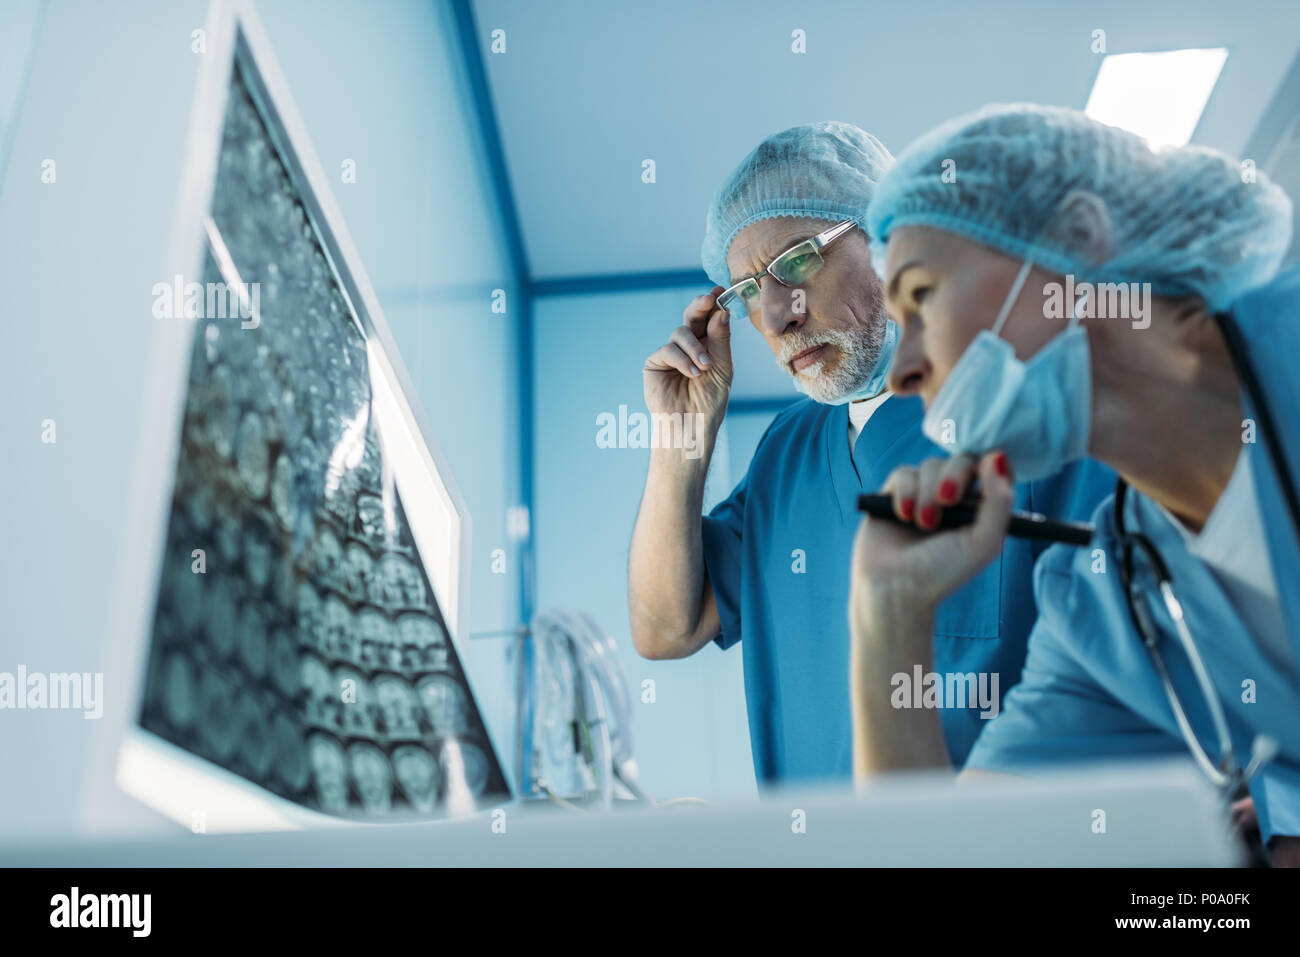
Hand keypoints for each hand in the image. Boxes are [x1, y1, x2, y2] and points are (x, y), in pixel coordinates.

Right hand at [643, 288, 732, 430]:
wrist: (691, 425)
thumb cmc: (709, 401)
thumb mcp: (722, 367)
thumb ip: (720, 339)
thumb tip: (720, 311)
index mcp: (708, 345)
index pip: (710, 319)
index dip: (714, 304)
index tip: (720, 291)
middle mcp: (688, 345)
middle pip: (692, 316)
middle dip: (700, 306)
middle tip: (709, 299)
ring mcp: (671, 352)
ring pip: (680, 331)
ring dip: (695, 348)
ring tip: (704, 367)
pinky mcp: (655, 362)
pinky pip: (668, 349)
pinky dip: (682, 359)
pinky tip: (692, 373)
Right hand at [851, 451, 1014, 629]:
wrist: (897, 588)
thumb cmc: (943, 572)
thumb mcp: (984, 542)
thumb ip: (999, 501)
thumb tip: (997, 457)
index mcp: (979, 507)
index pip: (991, 469)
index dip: (989, 466)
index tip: (984, 474)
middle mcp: (952, 497)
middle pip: (961, 460)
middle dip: (955, 476)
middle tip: (947, 499)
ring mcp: (922, 493)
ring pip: (930, 465)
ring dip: (927, 493)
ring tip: (923, 523)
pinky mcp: (894, 493)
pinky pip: (903, 473)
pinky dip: (905, 492)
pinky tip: (903, 516)